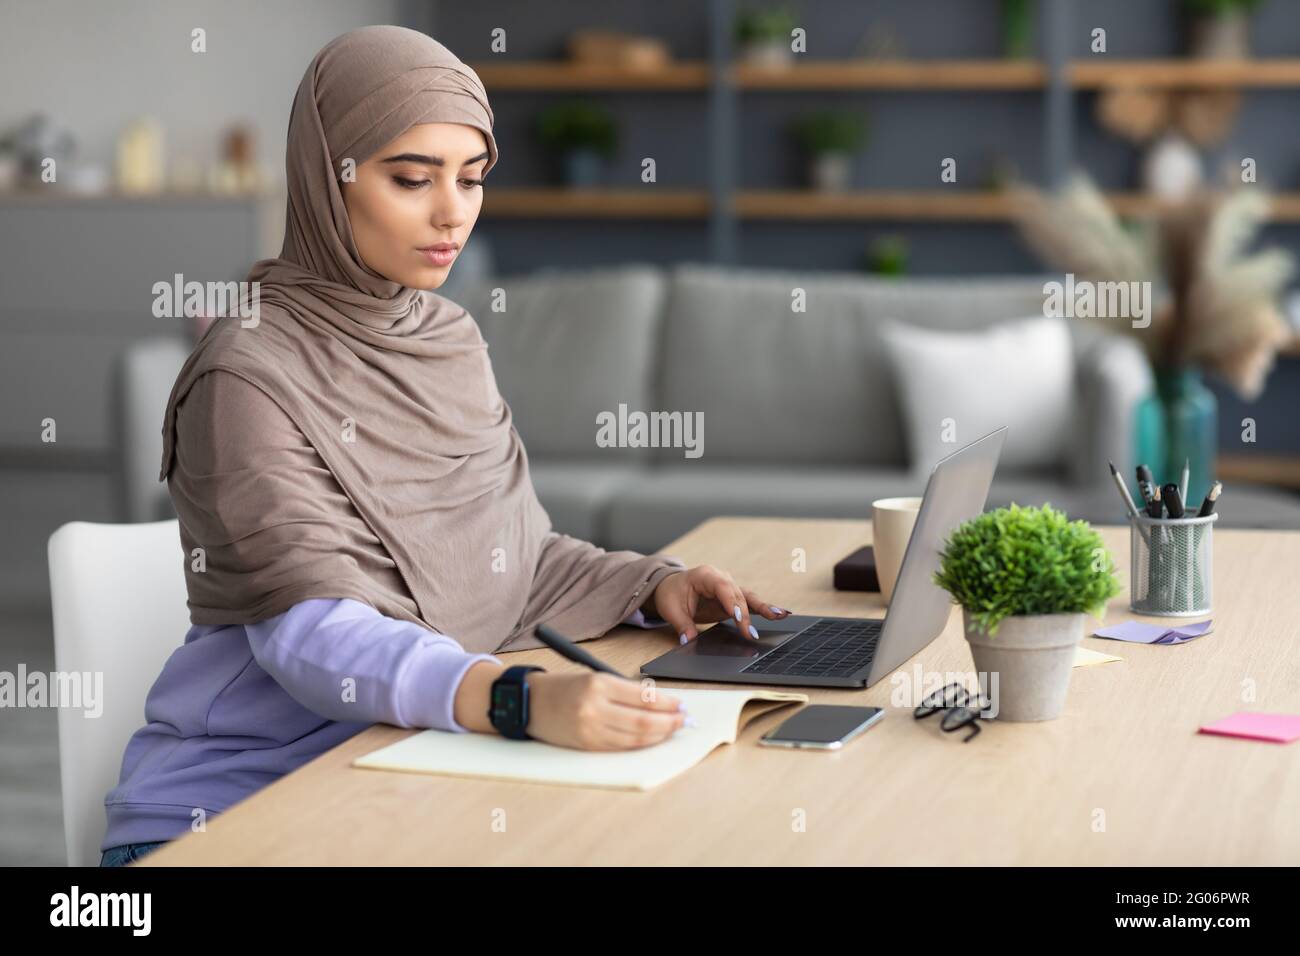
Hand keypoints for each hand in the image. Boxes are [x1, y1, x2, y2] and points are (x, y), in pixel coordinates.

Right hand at [527, 671, 686, 750]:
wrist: (528, 702)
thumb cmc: (563, 687)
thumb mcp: (592, 677)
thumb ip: (623, 691)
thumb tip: (659, 703)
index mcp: (598, 683)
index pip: (643, 696)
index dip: (667, 703)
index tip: (680, 704)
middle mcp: (594, 707)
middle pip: (643, 720)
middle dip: (669, 721)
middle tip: (683, 719)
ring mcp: (590, 729)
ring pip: (635, 738)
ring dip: (658, 735)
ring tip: (672, 730)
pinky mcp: (587, 746)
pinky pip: (620, 748)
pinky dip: (640, 745)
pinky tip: (651, 740)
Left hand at [645, 565, 790, 643]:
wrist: (672, 586)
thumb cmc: (671, 594)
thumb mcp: (671, 609)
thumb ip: (682, 624)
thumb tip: (688, 640)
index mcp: (705, 575)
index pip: (721, 587)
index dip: (731, 601)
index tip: (738, 617)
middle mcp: (721, 578)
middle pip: (737, 596)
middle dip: (745, 615)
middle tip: (750, 634)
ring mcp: (729, 587)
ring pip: (748, 598)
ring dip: (764, 608)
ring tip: (780, 615)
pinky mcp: (733, 598)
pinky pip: (750, 603)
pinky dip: (764, 609)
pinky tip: (781, 614)